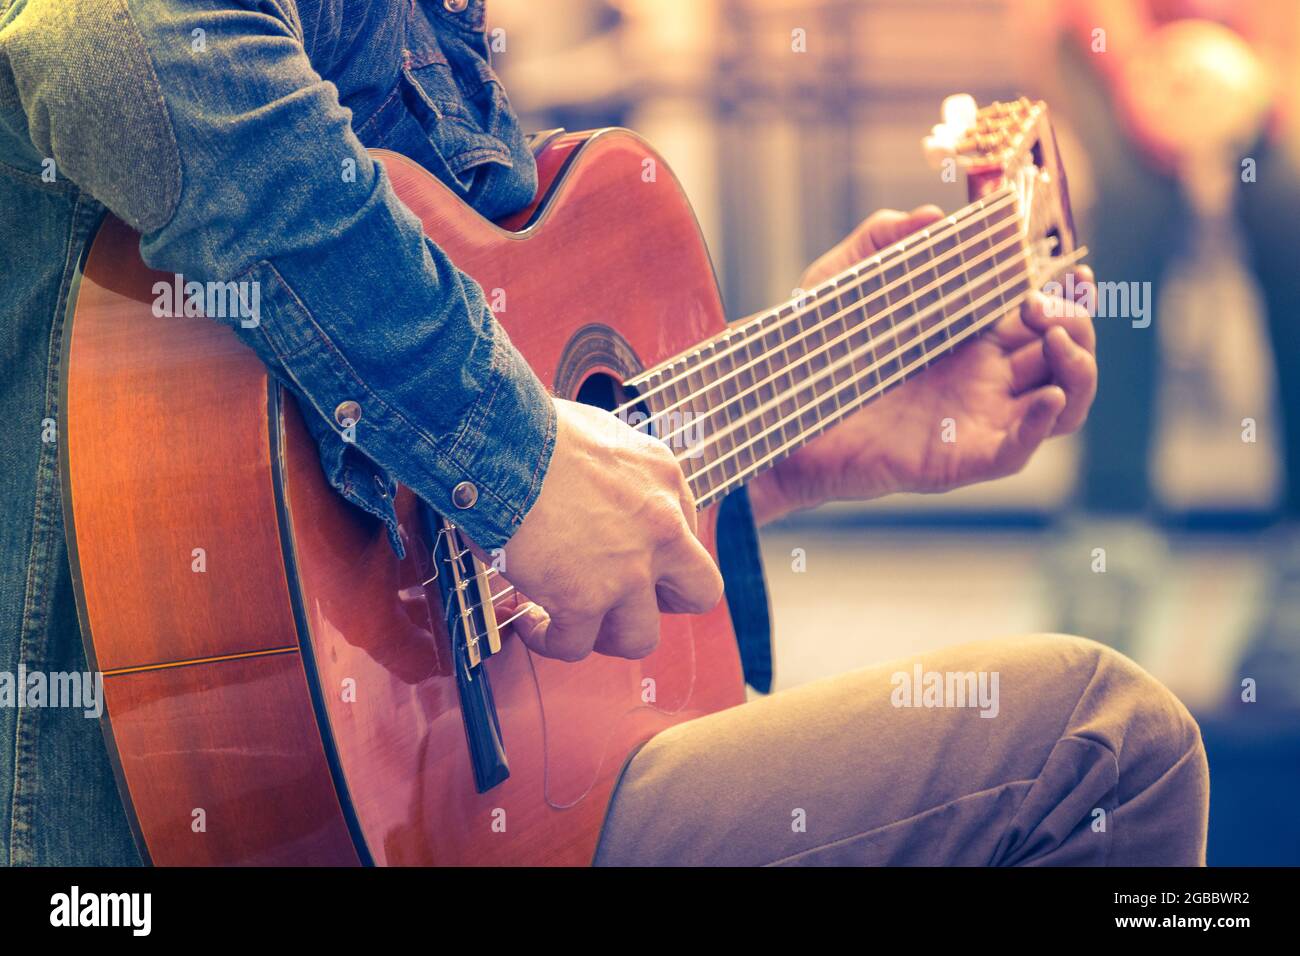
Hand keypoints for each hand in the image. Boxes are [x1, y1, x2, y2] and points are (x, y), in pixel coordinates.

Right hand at [494, 397, 722, 660]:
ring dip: (603, 633)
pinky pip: (573, 646)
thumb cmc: (532, 427)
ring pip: (640, 637)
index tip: (620, 557)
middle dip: (662, 604)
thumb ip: (616, 468)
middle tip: (622, 597)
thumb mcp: (601, 431)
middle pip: (699, 594)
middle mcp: (661, 528)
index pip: (686, 536)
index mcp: (665, 480)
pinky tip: (526, 620)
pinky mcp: (583, 598)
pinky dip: (546, 639)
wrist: (500, 439)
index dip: (653, 555)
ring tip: (568, 617)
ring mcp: (628, 569)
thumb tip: (596, 489)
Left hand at [747, 207, 1096, 524]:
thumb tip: (930, 216)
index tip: (1074, 271)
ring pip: (1062, 403)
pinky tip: (1048, 395)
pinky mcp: (954, 460)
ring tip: (1057, 339)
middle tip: (1042, 304)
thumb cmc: (807, 349)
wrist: (770, 409)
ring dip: (1078, 371)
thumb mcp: (839, 280)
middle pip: (1065, 357)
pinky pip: (1017, 449)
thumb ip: (882, 239)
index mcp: (969, 338)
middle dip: (1077, 324)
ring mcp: (973, 421)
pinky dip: (1043, 424)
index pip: (1043, 317)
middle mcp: (982, 380)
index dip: (1070, 296)